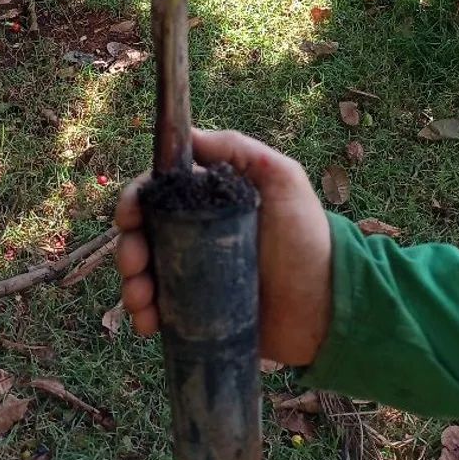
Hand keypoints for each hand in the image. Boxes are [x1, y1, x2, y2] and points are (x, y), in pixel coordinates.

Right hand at [115, 129, 332, 366]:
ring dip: (131, 285)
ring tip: (141, 301)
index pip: (157, 194)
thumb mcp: (281, 178)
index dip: (134, 201)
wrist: (330, 304)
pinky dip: (145, 316)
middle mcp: (195, 235)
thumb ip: (239, 150)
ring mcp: (195, 277)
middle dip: (129, 248)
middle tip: (135, 264)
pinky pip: (161, 312)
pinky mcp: (199, 315)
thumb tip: (188, 136)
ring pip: (146, 274)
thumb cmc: (307, 235)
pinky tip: (149, 323)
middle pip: (144, 235)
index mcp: (207, 201)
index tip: (128, 215)